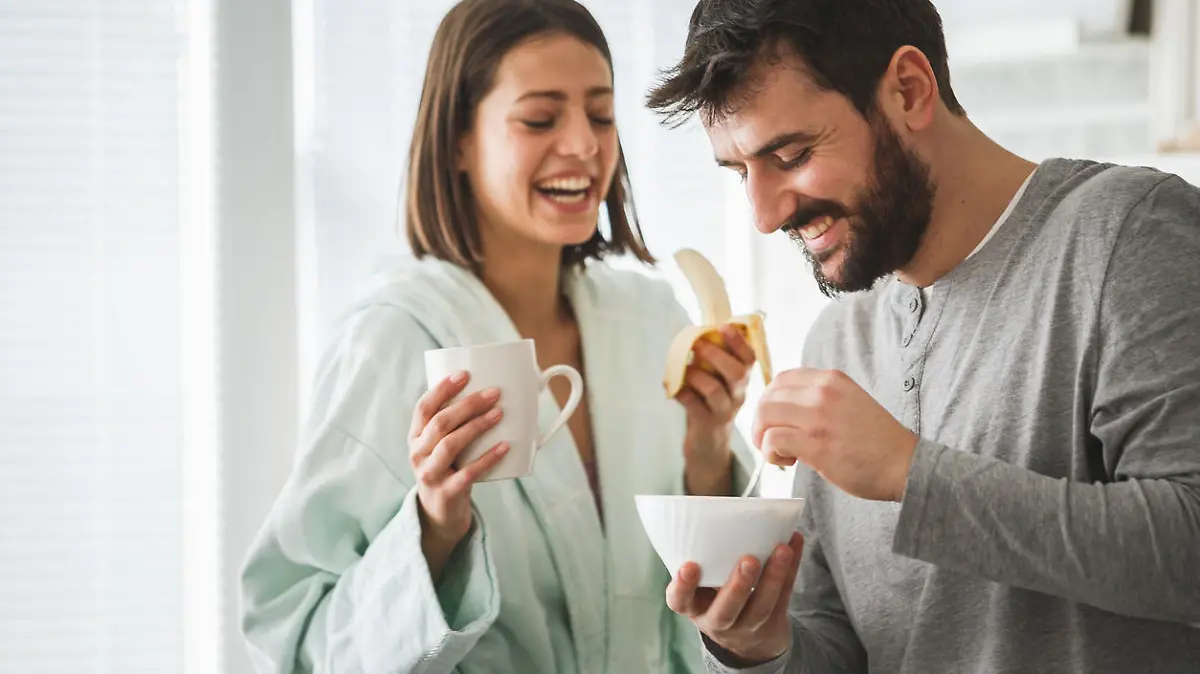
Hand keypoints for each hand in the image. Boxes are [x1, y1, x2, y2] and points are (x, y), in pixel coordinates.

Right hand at [409, 371, 508, 579]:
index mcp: (415, 436)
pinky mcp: (446, 493)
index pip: (424, 407)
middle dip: (468, 404)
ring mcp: (430, 474)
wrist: (440, 514)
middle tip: (494, 393)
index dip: (443, 389)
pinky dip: (488, 458)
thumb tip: (490, 394)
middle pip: (440, 423)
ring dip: (477, 426)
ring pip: (450, 444)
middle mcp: (417, 453)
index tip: (465, 374)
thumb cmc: (448, 469)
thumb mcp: (441, 446)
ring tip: (499, 413)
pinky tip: (505, 447)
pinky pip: (468, 473)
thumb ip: (455, 424)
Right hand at [667, 532, 803, 666]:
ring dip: (773, 576)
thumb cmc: (716, 597)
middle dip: (738, 586)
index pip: (680, 601)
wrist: (746, 640)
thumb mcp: (700, 588)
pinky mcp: (774, 620)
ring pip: (762, 606)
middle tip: (748, 561)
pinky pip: (784, 595)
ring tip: (782, 549)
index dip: (683, 586)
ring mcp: (747, 625)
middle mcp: (717, 620)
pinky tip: (794, 543)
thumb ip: (703, 561)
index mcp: (693, 607)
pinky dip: (791, 569)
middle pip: (726, 611)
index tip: (688, 566)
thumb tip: (708, 513)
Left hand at [678, 324, 755, 487]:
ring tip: (685, 370)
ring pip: (715, 389)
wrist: (708, 443)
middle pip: (737, 373)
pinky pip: (694, 405)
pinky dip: (682, 393)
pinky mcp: (706, 423)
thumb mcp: (715, 378)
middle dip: (716, 355)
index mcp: (741, 379)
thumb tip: (697, 331)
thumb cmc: (708, 402)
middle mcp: (738, 394)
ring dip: (696, 375)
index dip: (738, 341)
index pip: (749, 358)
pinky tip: (675, 390)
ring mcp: (724, 410)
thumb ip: (711, 358)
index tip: (723, 326)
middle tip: (698, 344)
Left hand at [753, 368, 917, 501]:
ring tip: (781, 453)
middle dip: (761, 422)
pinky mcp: (815, 443)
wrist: (905, 465)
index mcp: (831, 379)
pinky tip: (787, 461)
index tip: (777, 421)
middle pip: (767, 397)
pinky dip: (770, 453)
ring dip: (763, 438)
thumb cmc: (877, 442)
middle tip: (772, 441)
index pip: (781, 379)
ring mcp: (818, 416)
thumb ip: (820, 399)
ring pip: (764, 416)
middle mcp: (822, 392)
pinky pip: (772, 440)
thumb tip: (784, 410)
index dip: (770, 402)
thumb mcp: (849, 402)